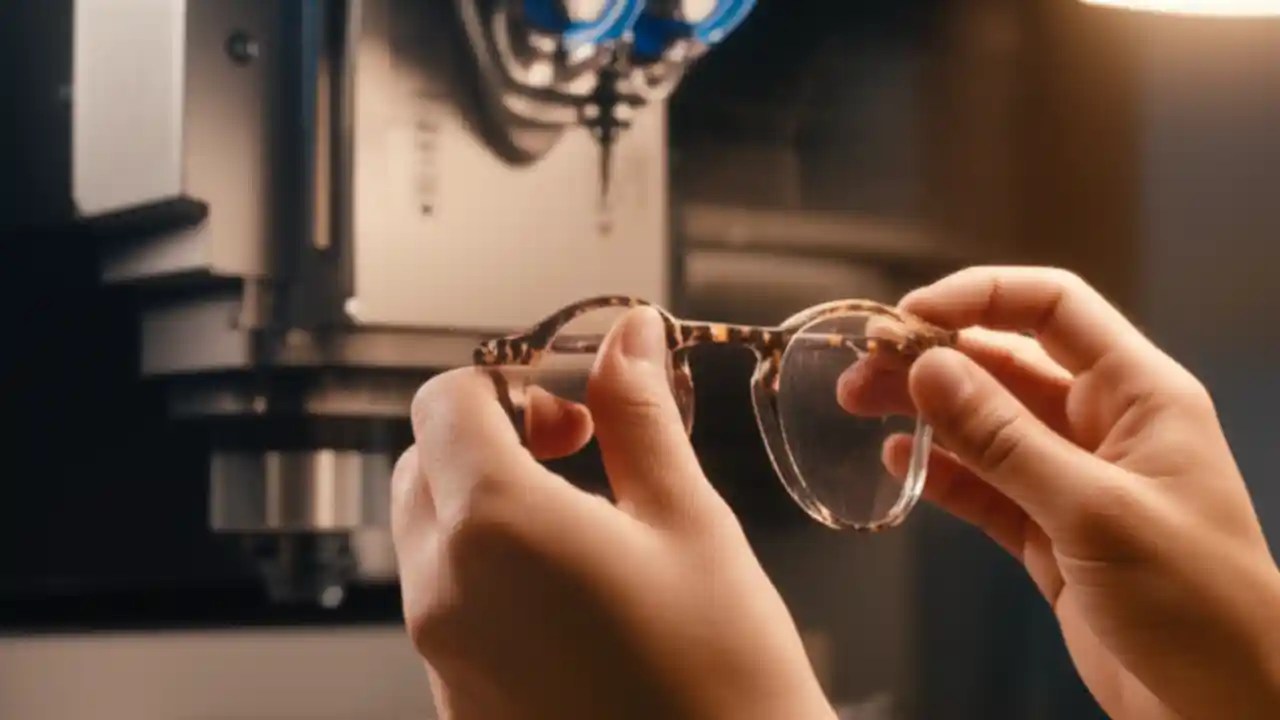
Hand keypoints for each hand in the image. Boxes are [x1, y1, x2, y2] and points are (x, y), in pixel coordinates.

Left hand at [391, 308, 833, 719]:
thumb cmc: (724, 676)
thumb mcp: (689, 521)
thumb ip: (640, 415)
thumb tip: (627, 337)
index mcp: (495, 527)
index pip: (445, 401)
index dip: (509, 379)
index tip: (574, 399)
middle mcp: (444, 591)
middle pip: (427, 462)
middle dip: (495, 434)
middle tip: (583, 447)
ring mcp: (442, 654)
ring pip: (432, 532)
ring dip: (490, 499)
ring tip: (588, 519)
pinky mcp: (457, 700)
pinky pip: (448, 601)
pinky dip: (490, 568)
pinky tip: (574, 588)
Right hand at [864, 267, 1279, 718]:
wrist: (1224, 706)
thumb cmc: (1193, 599)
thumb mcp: (1094, 509)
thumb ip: (1005, 439)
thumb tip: (928, 369)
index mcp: (1139, 394)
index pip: (1052, 308)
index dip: (979, 298)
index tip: (909, 316)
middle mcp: (1103, 425)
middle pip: (1005, 363)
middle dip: (933, 358)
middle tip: (861, 370)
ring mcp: (1072, 478)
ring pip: (985, 423)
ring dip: (924, 411)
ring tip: (858, 407)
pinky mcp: (1048, 531)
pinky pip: (983, 484)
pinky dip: (940, 471)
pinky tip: (897, 463)